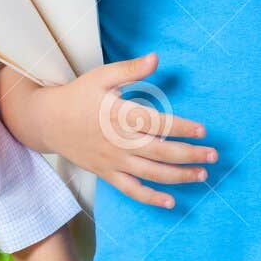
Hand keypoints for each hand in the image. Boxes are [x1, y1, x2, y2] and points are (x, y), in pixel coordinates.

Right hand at [10, 53, 214, 208]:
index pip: (157, 123)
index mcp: (119, 115)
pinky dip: (151, 198)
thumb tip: (156, 58)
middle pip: (161, 152)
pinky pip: (131, 190)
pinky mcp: (106, 173)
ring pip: (151, 173)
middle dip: (190, 155)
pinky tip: (171, 202)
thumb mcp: (101, 77)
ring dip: (179, 176)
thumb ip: (130, 69)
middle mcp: (118, 141)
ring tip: (202, 175)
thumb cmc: (77, 96)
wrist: (46, 121)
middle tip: (213, 155)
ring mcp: (112, 161)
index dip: (182, 128)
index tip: (203, 130)